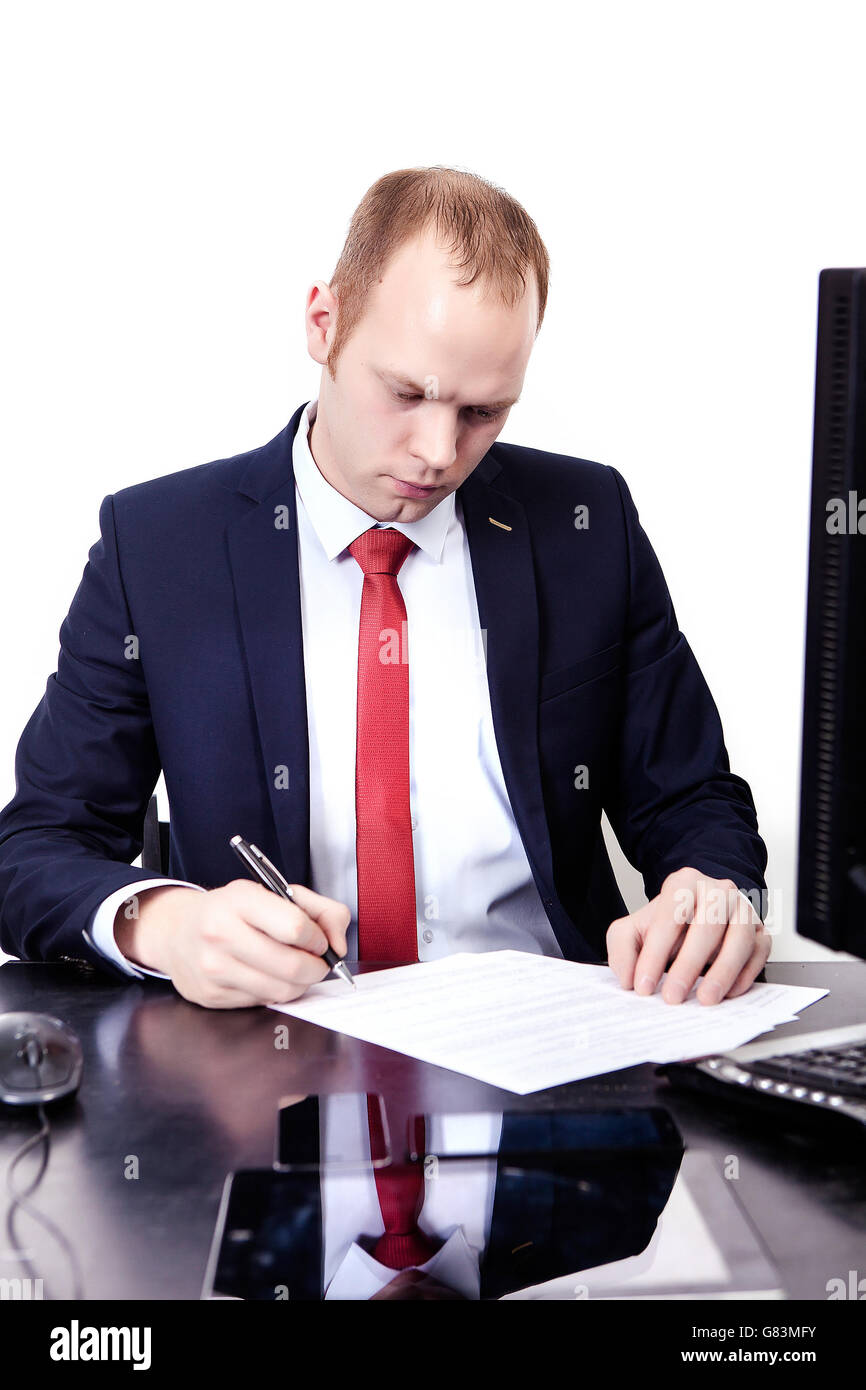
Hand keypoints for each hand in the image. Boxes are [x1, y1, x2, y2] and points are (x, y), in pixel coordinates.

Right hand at [114, 879, 350, 1008]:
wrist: (177, 931)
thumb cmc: (233, 910)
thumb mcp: (274, 892)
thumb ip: (320, 910)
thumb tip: (338, 946)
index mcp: (240, 899)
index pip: (296, 927)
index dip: (318, 939)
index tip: (319, 940)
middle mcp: (220, 933)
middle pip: (293, 966)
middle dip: (317, 968)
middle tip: (318, 962)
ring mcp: (213, 968)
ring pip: (281, 991)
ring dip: (300, 984)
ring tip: (296, 969)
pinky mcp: (211, 995)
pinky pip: (262, 1002)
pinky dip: (275, 992)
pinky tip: (268, 976)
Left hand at [606, 867, 770, 1004]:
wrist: (697, 914)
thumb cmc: (668, 924)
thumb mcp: (634, 929)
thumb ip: (622, 948)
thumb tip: (628, 977)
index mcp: (684, 884)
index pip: (670, 916)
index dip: (655, 953)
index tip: (644, 984)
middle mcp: (717, 891)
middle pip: (707, 926)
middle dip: (688, 966)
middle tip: (673, 996)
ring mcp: (743, 910)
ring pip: (739, 938)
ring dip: (722, 972)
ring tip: (705, 998)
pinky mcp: (760, 931)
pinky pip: (759, 952)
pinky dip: (745, 974)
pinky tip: (728, 993)